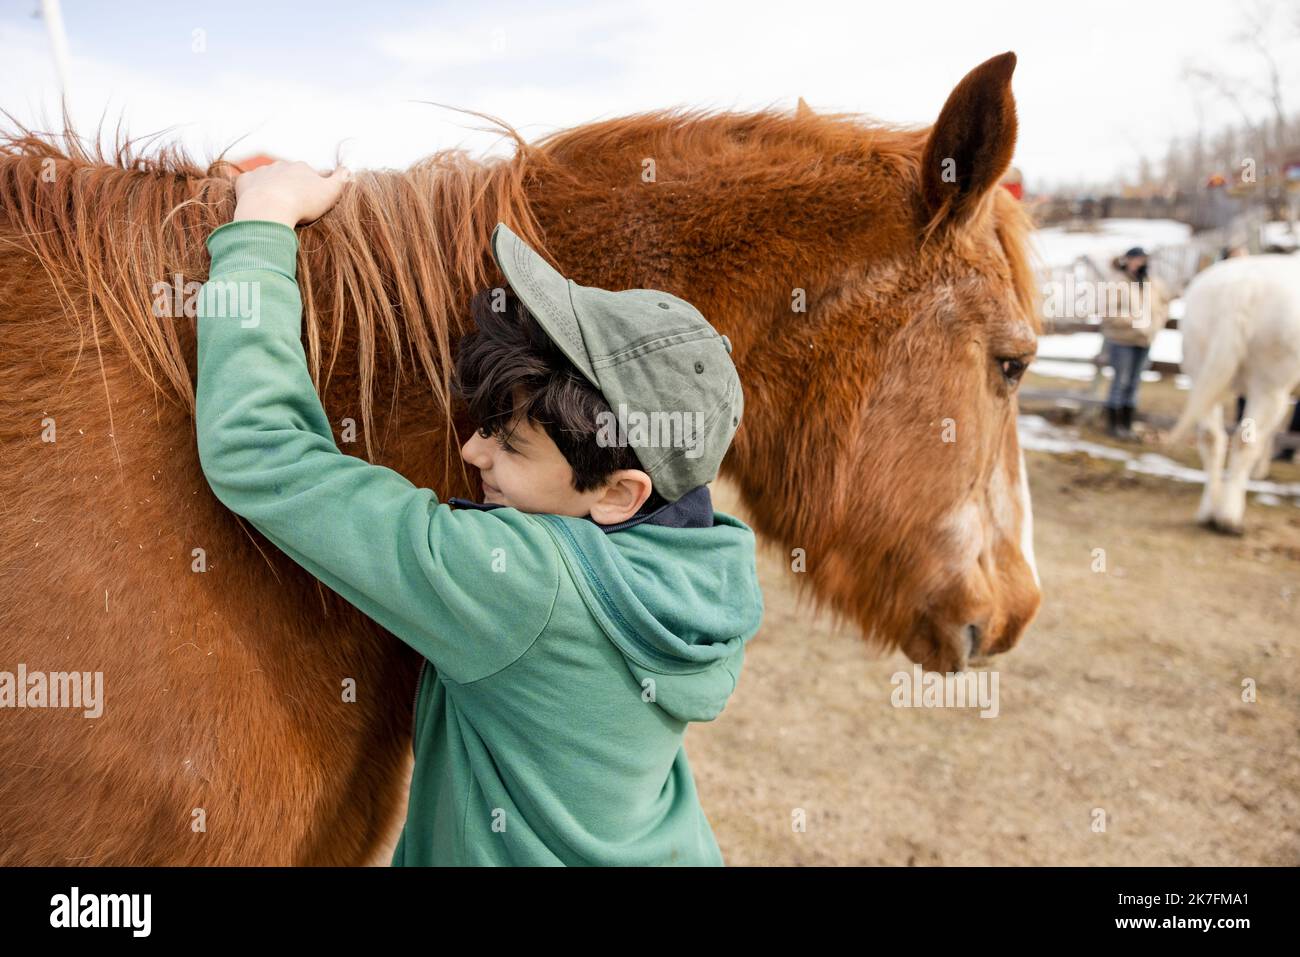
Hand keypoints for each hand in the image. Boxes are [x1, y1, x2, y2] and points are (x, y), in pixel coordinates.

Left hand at [232, 160, 351, 228]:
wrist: (268, 209)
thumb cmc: (302, 203)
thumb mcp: (331, 192)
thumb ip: (341, 179)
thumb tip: (348, 169)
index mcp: (302, 167)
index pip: (313, 175)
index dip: (316, 187)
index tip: (316, 200)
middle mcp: (281, 165)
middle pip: (290, 175)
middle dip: (293, 187)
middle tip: (295, 206)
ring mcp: (262, 173)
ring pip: (269, 179)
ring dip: (273, 189)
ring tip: (276, 208)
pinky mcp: (245, 182)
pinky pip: (249, 185)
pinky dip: (252, 192)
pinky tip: (257, 205)